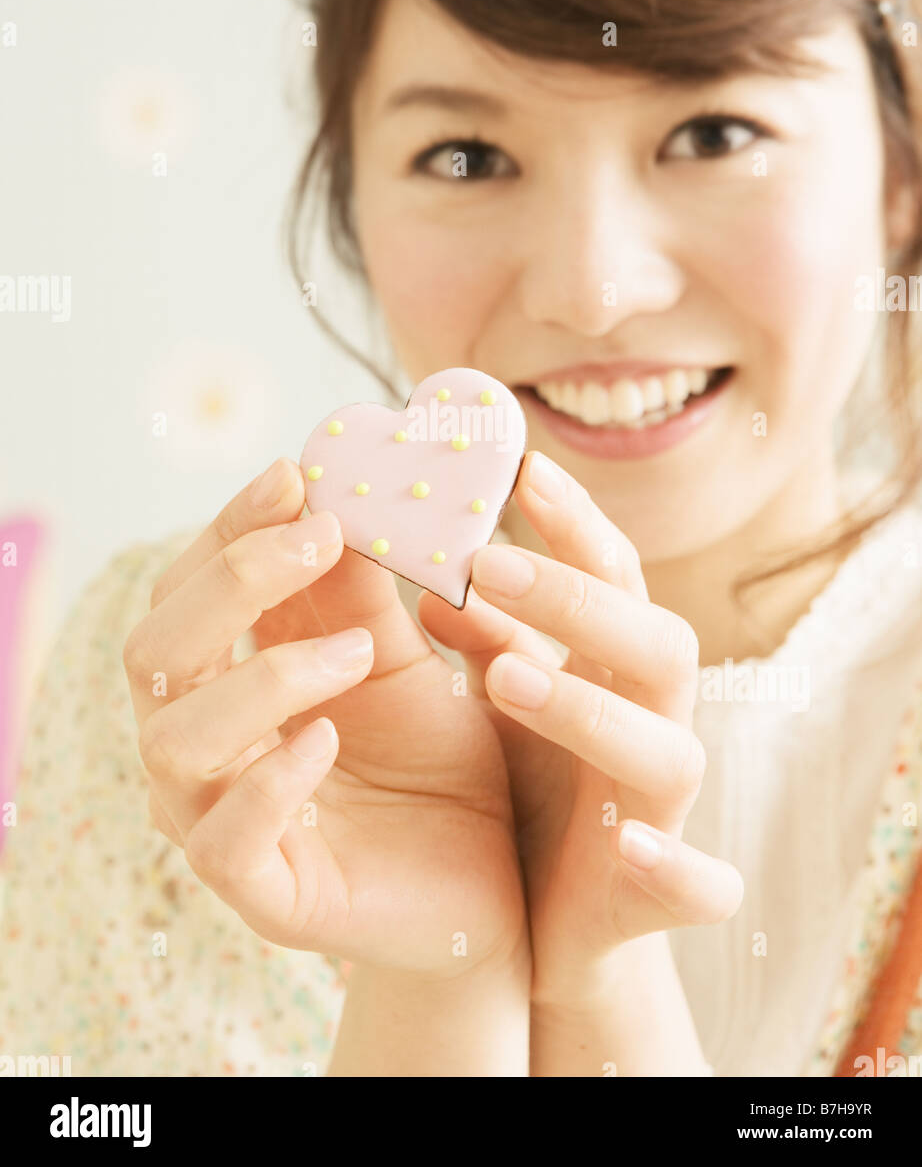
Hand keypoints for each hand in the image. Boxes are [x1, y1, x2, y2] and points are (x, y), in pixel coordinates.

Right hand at [123, 457, 525, 978]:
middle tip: (322, 535)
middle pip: (155, 648)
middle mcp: (206, 744)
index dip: (232, 524)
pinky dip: (270, 779)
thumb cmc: (438, 765)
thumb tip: (339, 492)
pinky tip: (328, 739)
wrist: (493, 882)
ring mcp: (219, 820)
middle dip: (235, 579)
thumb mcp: (406, 661)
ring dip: (265, 675)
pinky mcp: (261, 894)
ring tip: (358, 651)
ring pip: (175, 739)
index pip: (189, 586)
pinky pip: (224, 840)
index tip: (295, 473)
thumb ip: (365, 592)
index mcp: (230, 677)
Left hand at [418, 450, 742, 1003]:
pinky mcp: (659, 896)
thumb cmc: (538, 785)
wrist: (552, 920)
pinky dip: (676, 867)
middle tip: (487, 562)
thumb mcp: (511, 701)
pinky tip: (628, 845)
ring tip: (506, 680)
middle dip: (578, 602)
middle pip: (655, 644)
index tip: (523, 470)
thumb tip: (442, 577)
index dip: (577, 525)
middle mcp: (654, 726)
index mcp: (617, 672)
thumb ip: (490, 636)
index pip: (613, 580)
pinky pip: (699, 884)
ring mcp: (661, 810)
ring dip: (594, 712)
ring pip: (669, 752)